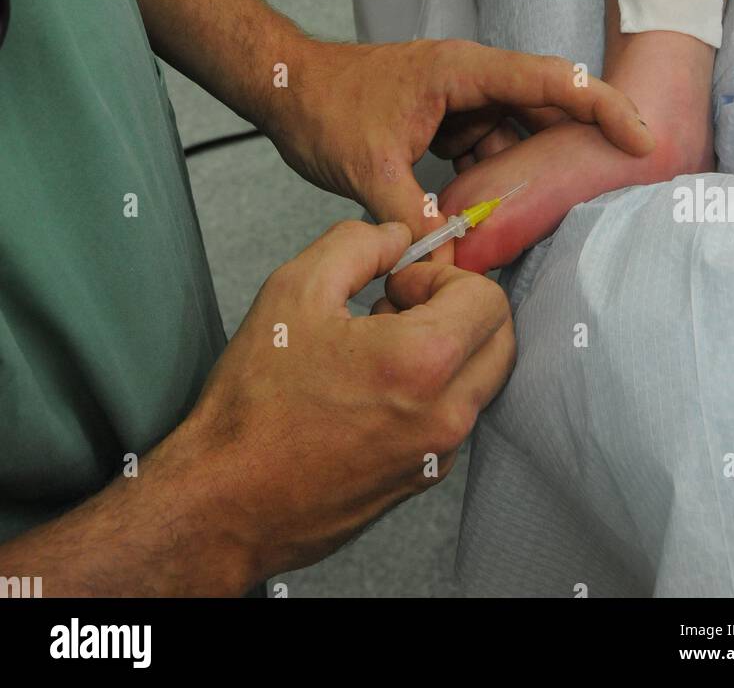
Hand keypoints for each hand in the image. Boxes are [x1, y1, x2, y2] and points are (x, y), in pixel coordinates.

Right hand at [177, 218, 514, 577]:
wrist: (227, 502)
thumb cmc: (255, 404)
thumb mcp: (295, 289)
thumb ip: (359, 243)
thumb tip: (399, 238)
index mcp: (422, 364)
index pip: (487, 296)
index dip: (440, 277)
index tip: (395, 286)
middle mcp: (445, 415)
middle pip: (500, 338)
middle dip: (458, 309)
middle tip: (396, 309)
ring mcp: (438, 454)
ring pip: (480, 378)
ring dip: (446, 349)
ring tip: (375, 349)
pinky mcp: (424, 478)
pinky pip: (454, 415)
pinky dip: (431, 389)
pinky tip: (370, 388)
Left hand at [263, 36, 653, 232]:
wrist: (283, 88)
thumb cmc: (322, 108)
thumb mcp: (368, 169)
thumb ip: (414, 217)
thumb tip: (447, 265)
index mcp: (463, 71)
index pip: (551, 80)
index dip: (602, 106)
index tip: (641, 138)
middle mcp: (469, 78)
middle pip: (542, 109)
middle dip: (569, 149)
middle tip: (601, 189)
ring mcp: (458, 99)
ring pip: (514, 135)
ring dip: (519, 174)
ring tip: (533, 214)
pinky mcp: (444, 120)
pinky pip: (485, 148)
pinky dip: (490, 179)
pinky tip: (484, 214)